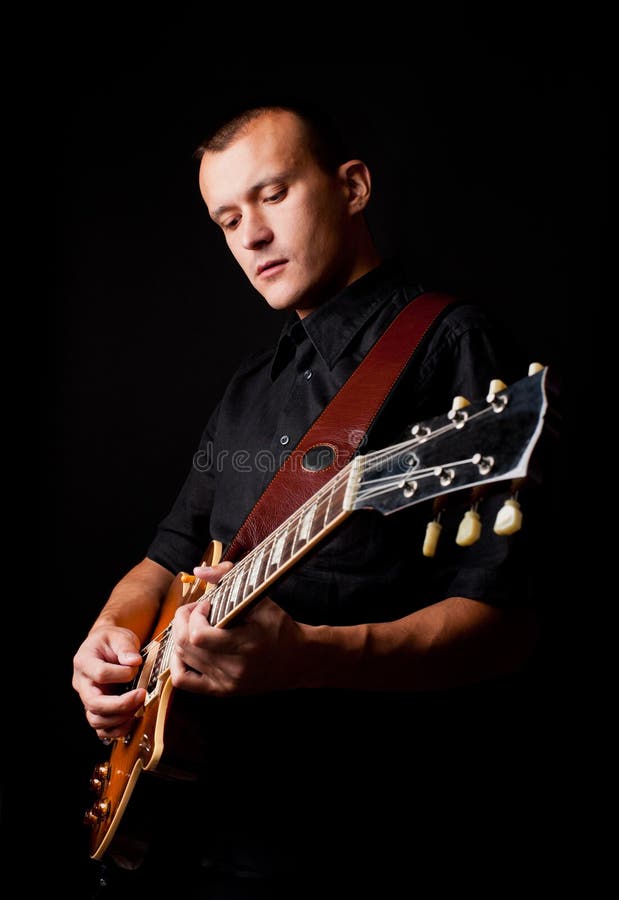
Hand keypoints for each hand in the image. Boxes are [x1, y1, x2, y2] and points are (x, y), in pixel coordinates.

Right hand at [72, 627, 145, 739]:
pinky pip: (102, 729)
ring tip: (139, 705)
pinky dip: (117, 729)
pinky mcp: (96, 709)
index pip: (100, 674)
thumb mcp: (119, 636)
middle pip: (94, 703)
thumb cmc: (111, 641)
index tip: (136, 667)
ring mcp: (87, 698)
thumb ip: (125, 647)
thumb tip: (134, 662)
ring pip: (96, 720)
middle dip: (120, 704)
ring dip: (120, 718)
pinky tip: (133, 719)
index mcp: (84, 662)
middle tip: (141, 695)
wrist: (105, 646)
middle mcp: (82, 683)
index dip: (121, 674)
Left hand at [169, 562, 309, 694]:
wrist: (299, 660)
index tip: (207, 604)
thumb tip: (198, 570)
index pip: (198, 636)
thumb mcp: (260, 599)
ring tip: (194, 625)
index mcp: (244, 646)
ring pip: (180, 661)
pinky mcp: (221, 691)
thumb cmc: (280, 627)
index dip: (195, 615)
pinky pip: (183, 681)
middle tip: (196, 610)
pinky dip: (177, 663)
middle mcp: (232, 669)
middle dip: (183, 621)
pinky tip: (186, 650)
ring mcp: (225, 683)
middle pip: (185, 646)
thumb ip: (229, 578)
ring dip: (180, 637)